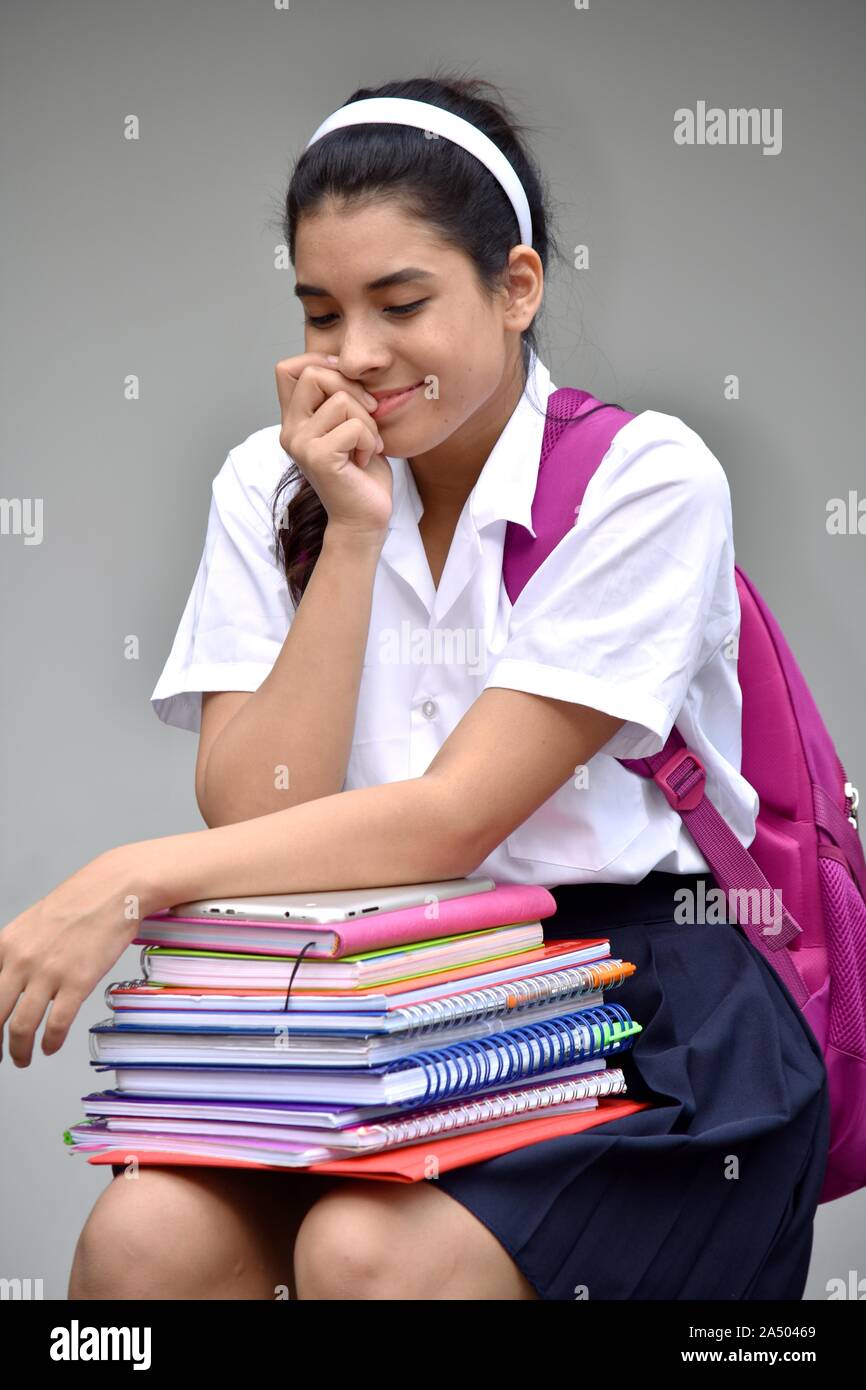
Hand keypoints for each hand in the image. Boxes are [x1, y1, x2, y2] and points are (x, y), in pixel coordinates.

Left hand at [0, 846, 157, 1066]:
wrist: (114, 890)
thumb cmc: (79, 904)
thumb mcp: (31, 926)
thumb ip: (14, 954)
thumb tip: (6, 985)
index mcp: (5, 945)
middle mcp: (20, 960)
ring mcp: (49, 972)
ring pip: (21, 1027)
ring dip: (19, 1050)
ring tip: (22, 1058)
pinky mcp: (77, 982)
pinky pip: (57, 1024)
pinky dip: (50, 1043)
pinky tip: (50, 1047)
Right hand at [275, 352, 392, 540]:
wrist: (364, 518)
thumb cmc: (362, 472)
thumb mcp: (349, 424)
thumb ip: (338, 397)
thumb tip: (344, 363)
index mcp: (294, 420)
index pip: (287, 368)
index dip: (320, 363)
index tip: (348, 385)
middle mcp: (290, 430)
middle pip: (313, 373)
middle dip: (351, 388)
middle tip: (368, 415)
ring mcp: (300, 444)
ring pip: (341, 400)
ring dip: (367, 421)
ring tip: (367, 446)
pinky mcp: (317, 457)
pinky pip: (354, 426)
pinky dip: (370, 440)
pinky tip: (366, 460)